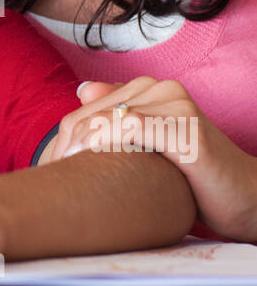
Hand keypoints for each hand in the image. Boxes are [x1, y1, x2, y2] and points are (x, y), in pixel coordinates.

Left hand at [47, 77, 256, 243]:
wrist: (249, 198)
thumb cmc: (196, 178)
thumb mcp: (153, 147)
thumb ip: (121, 117)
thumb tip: (82, 88)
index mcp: (150, 89)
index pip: (84, 111)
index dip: (61, 143)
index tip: (48, 175)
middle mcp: (162, 88)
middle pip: (88, 115)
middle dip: (63, 150)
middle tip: (50, 184)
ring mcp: (175, 104)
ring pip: (104, 120)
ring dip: (77, 151)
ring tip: (64, 181)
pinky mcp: (186, 128)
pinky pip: (131, 128)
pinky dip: (105, 147)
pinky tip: (92, 173)